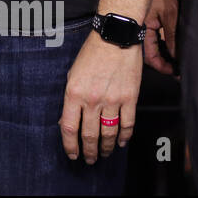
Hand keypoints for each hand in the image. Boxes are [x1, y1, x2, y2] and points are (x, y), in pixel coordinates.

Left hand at [59, 30, 142, 163]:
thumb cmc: (91, 54)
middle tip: (89, 160)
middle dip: (88, 151)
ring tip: (103, 154)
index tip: (72, 154)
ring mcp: (113, 100)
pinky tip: (120, 143)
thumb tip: (67, 121)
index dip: (70, 145)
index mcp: (74, 93)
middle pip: (89, 134)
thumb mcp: (72, 74)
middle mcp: (92, 99)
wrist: (115, 38)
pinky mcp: (130, 98)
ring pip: (109, 133)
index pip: (68, 127)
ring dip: (105, 147)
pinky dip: (124, 137)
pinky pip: (127, 124)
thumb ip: (70, 99)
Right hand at [143, 0, 177, 76]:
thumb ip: (172, 37)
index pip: (149, 55)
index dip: (161, 66)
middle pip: (151, 54)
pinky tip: (175, 51)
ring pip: (155, 48)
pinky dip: (166, 47)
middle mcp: (143, 30)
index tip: (174, 71)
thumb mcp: (171, 16)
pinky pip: (157, 40)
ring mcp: (147, 27)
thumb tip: (176, 57)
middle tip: (178, 71)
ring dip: (166, 56)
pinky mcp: (152, 24)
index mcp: (143, 29)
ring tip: (179, 62)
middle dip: (164, 63)